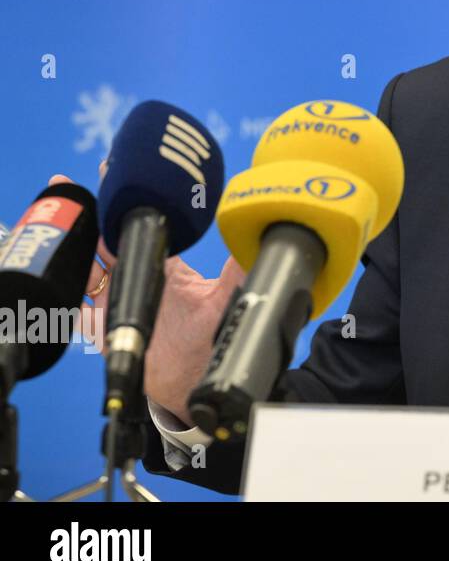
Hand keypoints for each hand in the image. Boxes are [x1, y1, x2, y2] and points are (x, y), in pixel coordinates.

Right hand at [53, 167, 246, 427]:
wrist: (193, 387)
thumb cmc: (212, 343)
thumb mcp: (229, 298)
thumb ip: (241, 268)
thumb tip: (263, 236)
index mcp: (169, 268)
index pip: (148, 227)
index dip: (133, 203)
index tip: (121, 173)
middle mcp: (143, 279)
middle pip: (114, 239)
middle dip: (100, 212)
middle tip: (86, 183)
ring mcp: (123, 298)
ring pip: (95, 262)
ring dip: (83, 241)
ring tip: (75, 217)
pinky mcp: (108, 320)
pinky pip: (85, 296)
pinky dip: (77, 280)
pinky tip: (73, 264)